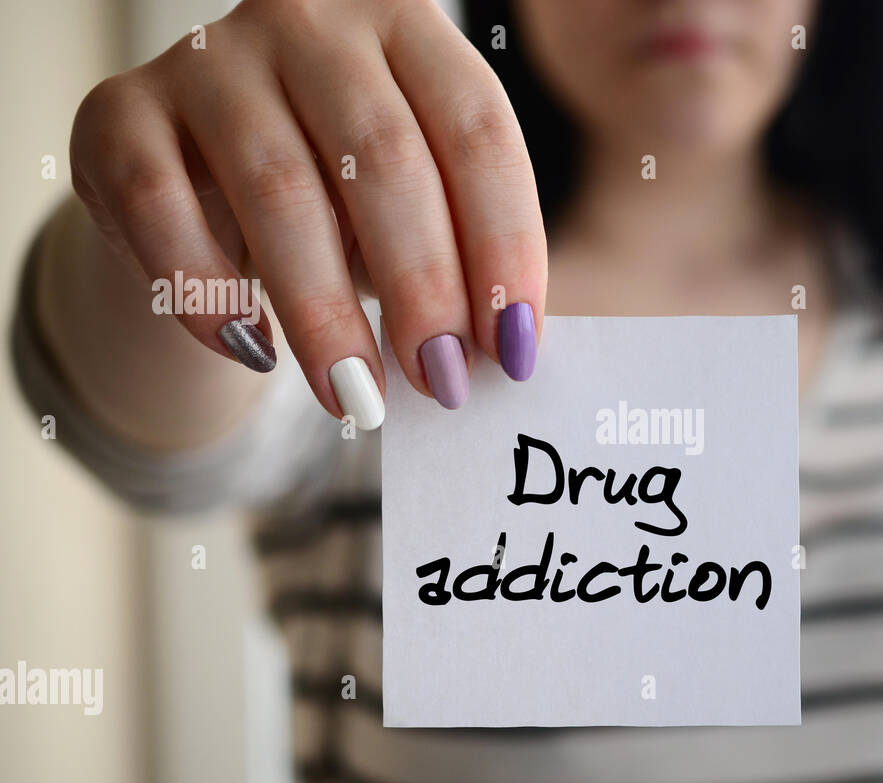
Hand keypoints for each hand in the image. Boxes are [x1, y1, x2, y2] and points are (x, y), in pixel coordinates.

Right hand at [69, 0, 545, 425]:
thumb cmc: (341, 197)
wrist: (206, 178)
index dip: (505, 246)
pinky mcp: (120, 112)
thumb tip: (510, 350)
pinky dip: (211, 296)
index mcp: (405, 26)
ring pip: (278, 193)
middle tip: (444, 383)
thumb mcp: (416, 204)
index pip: (477, 131)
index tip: (515, 348)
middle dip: (423, 288)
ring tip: (360, 399)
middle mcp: (308, 21)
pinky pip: (160, 210)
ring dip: (325, 315)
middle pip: (383, 159)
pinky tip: (257, 354)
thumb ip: (461, 253)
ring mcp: (209, 58)